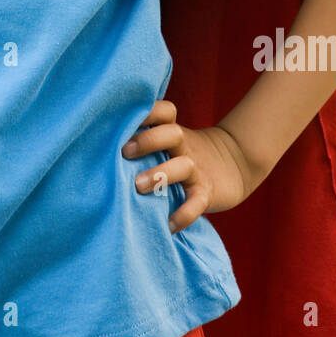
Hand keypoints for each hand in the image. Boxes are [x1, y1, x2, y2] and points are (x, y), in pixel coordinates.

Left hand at [121, 100, 256, 233]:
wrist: (235, 163)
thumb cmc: (183, 152)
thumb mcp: (169, 139)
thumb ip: (145, 137)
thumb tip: (100, 142)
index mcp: (172, 131)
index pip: (164, 111)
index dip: (147, 111)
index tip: (122, 116)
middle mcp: (184, 147)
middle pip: (171, 133)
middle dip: (148, 140)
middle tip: (124, 152)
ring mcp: (197, 169)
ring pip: (183, 166)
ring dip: (160, 175)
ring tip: (138, 186)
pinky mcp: (207, 192)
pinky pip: (197, 202)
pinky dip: (184, 214)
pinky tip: (168, 225)